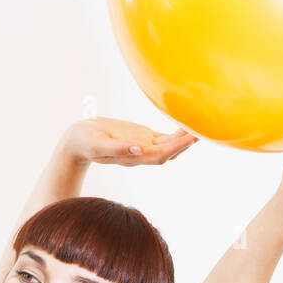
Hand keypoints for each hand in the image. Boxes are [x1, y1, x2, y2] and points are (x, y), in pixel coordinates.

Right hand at [60, 116, 197, 166]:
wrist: (78, 141)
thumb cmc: (86, 142)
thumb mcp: (98, 145)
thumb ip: (118, 149)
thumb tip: (139, 150)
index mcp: (133, 157)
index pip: (160, 155)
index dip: (176, 148)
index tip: (189, 138)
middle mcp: (141, 153)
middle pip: (170, 151)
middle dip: (186, 143)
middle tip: (203, 131)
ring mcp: (143, 146)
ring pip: (169, 144)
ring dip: (184, 138)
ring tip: (201, 127)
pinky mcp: (142, 138)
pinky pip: (163, 137)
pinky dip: (176, 133)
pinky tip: (186, 125)